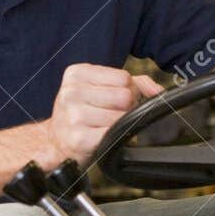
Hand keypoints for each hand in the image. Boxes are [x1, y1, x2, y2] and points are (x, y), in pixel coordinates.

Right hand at [45, 63, 164, 165]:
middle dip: (126, 108)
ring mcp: (73, 115)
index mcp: (77, 73)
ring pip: (121, 116)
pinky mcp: (79, 138)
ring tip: (104, 127)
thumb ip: (134, 83)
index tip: (115, 102)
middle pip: (125, 96)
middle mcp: (72, 91)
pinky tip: (102, 138)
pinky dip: (115, 138)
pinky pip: (114, 134)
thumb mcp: (101, 89)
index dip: (128, 92)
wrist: (56, 142)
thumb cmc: (83, 114)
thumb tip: (158, 90)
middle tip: (111, 117)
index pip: (124, 78)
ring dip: (120, 125)